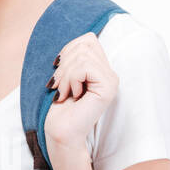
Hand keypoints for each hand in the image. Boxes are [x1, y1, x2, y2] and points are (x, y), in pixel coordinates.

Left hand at [43, 32, 117, 150]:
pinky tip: (73, 95)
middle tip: (59, 85)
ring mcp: (111, 80)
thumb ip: (74, 57)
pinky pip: (85, 67)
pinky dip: (72, 79)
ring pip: (83, 55)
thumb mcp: (65, 75)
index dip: (68, 50)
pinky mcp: (108, 88)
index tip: (57, 69)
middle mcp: (110, 73)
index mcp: (101, 68)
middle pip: (85, 44)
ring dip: (66, 74)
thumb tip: (81, 37)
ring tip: (64, 92)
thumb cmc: (60, 107)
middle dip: (65, 63)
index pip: (88, 39)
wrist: (61, 132)